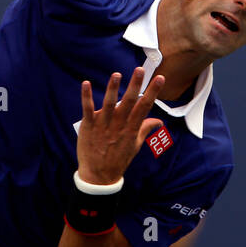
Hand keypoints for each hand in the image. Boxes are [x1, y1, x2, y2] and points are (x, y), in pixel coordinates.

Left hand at [77, 68, 164, 185]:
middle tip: (139, 70)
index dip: (152, 92)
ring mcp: (103, 125)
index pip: (144, 107)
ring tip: (117, 75)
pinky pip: (87, 109)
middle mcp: (118, 125)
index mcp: (131, 129)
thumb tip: (159, 121)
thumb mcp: (135, 145)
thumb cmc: (118, 159)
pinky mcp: (88, 126)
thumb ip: (146, 129)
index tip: (159, 78)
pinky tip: (85, 83)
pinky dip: (86, 97)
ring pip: (108, 104)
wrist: (99, 176)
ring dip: (112, 89)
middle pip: (128, 102)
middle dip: (134, 85)